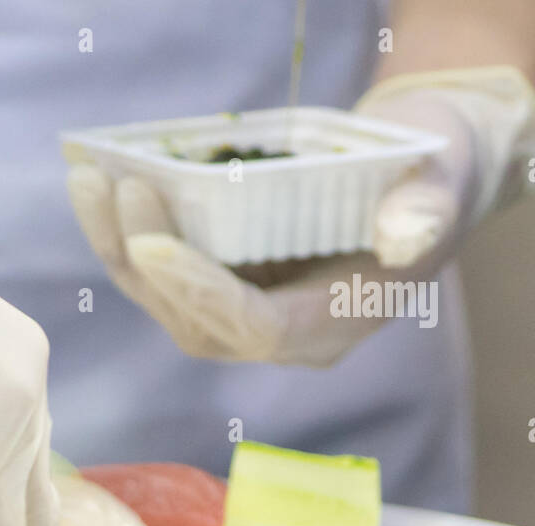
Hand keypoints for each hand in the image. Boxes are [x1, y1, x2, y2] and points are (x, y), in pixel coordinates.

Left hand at [66, 67, 534, 366]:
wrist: (417, 179)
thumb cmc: (435, 177)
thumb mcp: (444, 183)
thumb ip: (427, 213)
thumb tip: (403, 238)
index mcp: (333, 325)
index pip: (254, 326)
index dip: (200, 291)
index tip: (151, 244)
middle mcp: (279, 337)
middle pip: (193, 318)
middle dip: (145, 257)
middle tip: (116, 185)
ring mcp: (243, 317)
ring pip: (164, 301)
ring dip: (119, 246)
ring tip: (90, 181)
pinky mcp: (219, 289)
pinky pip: (160, 276)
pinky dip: (127, 236)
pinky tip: (100, 187)